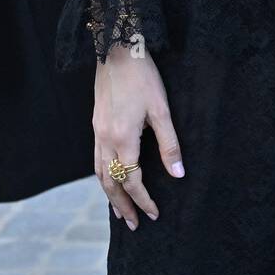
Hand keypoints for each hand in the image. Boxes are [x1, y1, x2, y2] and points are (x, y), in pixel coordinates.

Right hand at [94, 41, 184, 229]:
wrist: (116, 49)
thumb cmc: (142, 76)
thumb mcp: (161, 109)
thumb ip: (169, 143)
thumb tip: (178, 174)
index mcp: (123, 138)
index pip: (131, 181)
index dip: (143, 200)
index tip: (154, 214)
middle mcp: (105, 139)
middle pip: (110, 183)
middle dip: (121, 206)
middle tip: (132, 225)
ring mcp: (97, 131)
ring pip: (99, 172)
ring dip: (108, 194)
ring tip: (117, 210)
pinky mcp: (96, 123)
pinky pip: (96, 159)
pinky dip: (102, 176)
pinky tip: (109, 178)